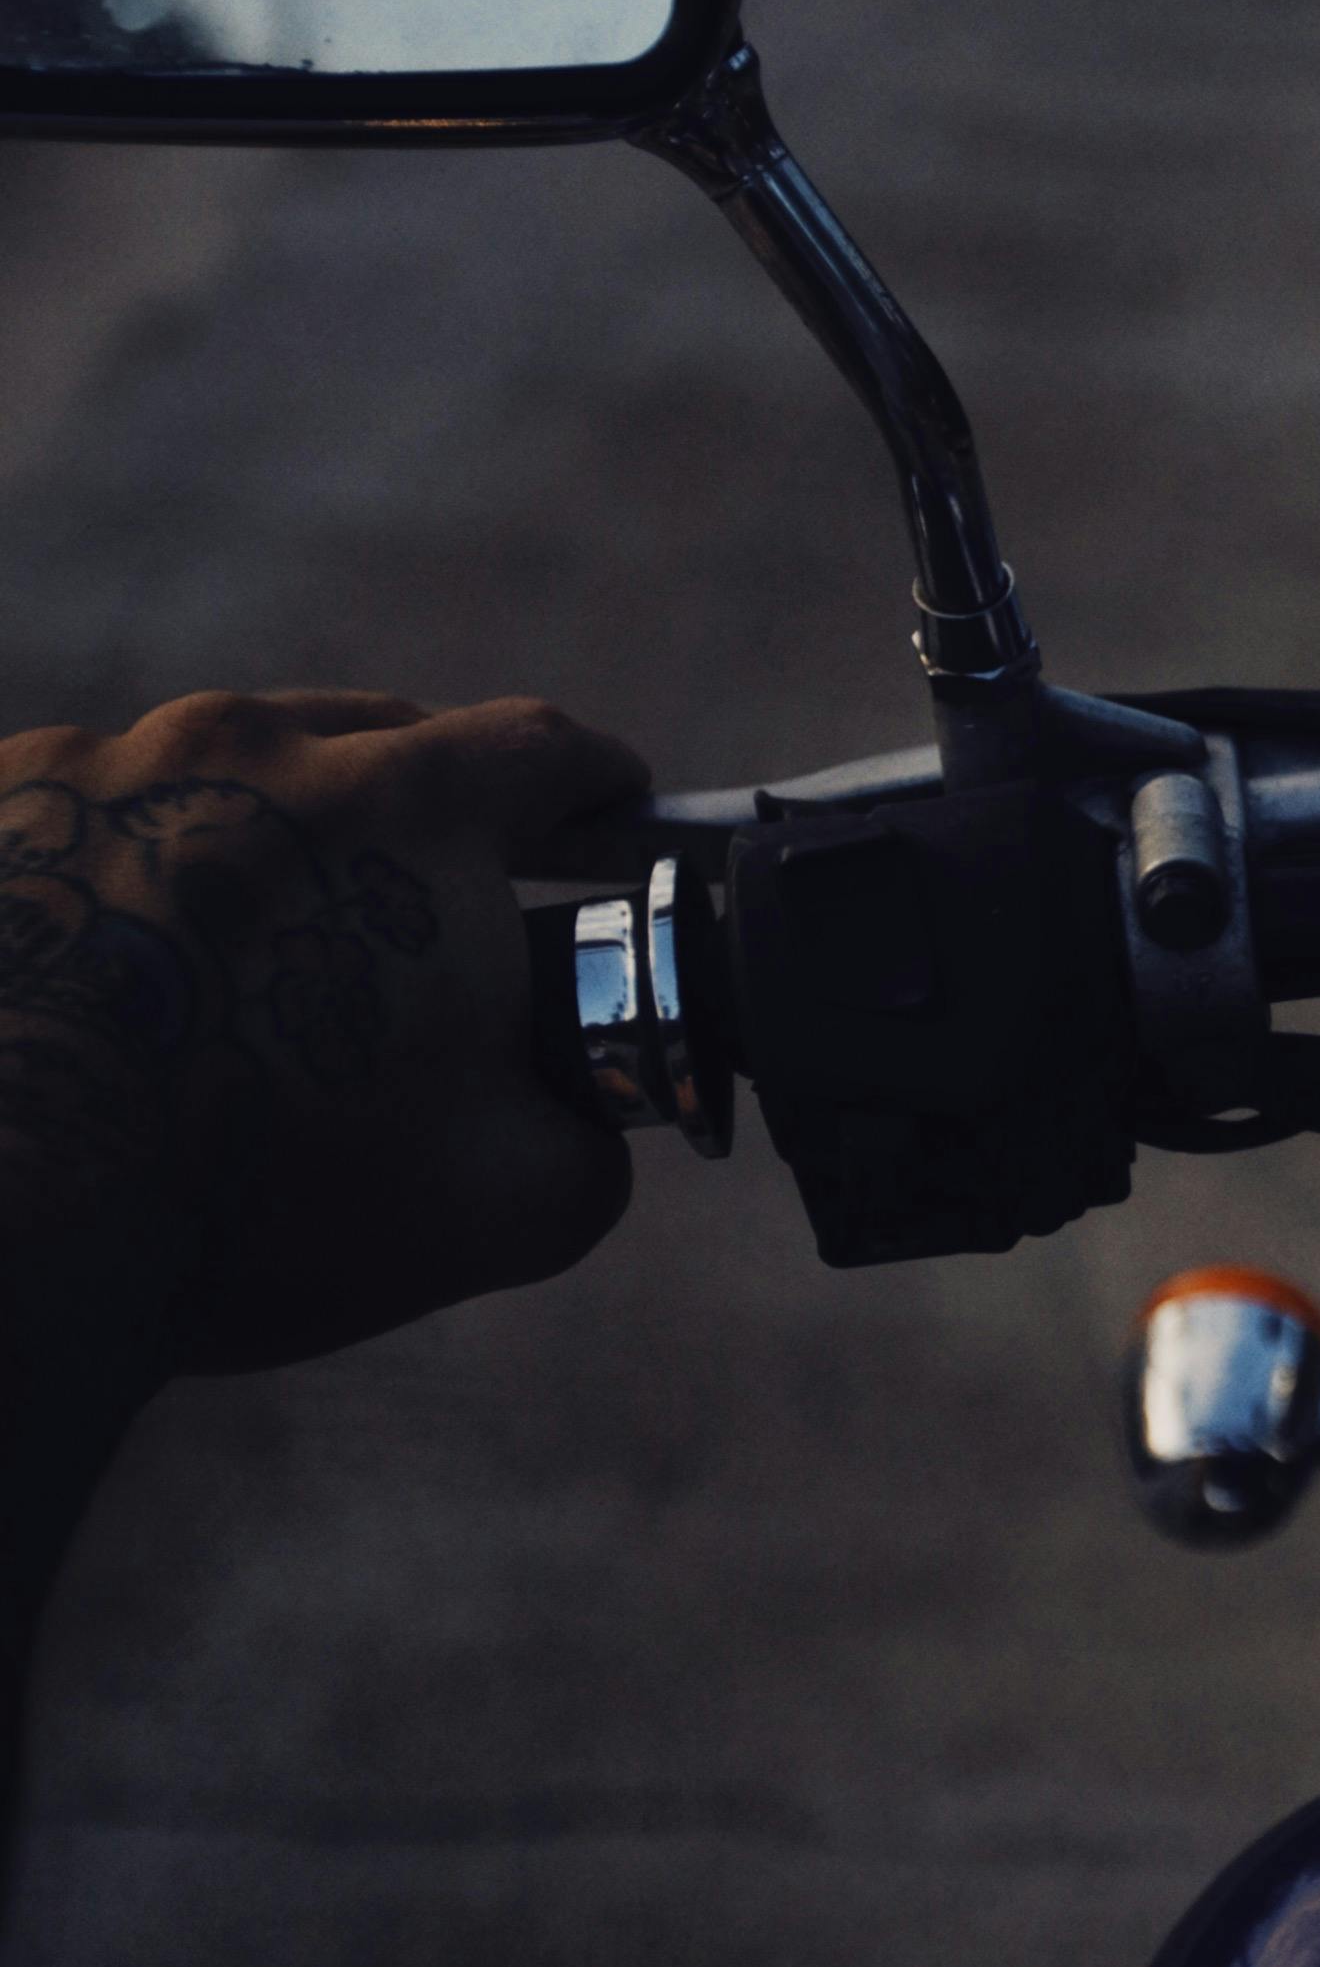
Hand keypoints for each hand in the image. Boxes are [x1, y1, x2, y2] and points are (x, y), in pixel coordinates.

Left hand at [0, 689, 648, 1378]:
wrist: (0, 1226)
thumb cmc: (259, 1202)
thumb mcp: (507, 1204)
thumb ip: (594, 1137)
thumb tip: (588, 1117)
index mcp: (405, 804)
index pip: (544, 749)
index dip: (596, 790)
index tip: (611, 820)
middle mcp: (248, 742)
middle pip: (377, 740)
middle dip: (426, 816)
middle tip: (430, 914)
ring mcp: (95, 767)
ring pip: (222, 775)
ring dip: (263, 846)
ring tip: (249, 963)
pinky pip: (93, 819)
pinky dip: (129, 879)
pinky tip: (124, 979)